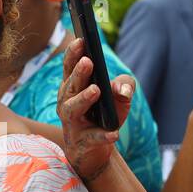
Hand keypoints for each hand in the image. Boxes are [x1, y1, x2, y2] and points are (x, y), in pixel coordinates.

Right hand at [56, 37, 135, 182]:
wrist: (94, 151)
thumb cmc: (104, 116)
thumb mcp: (119, 98)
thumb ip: (125, 86)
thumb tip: (121, 89)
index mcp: (73, 87)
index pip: (70, 67)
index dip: (74, 53)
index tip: (81, 40)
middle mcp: (67, 103)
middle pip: (71, 85)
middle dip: (78, 73)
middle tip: (87, 61)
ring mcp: (72, 123)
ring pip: (74, 109)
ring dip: (84, 99)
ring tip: (96, 90)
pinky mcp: (82, 143)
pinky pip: (92, 138)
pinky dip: (103, 135)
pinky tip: (113, 133)